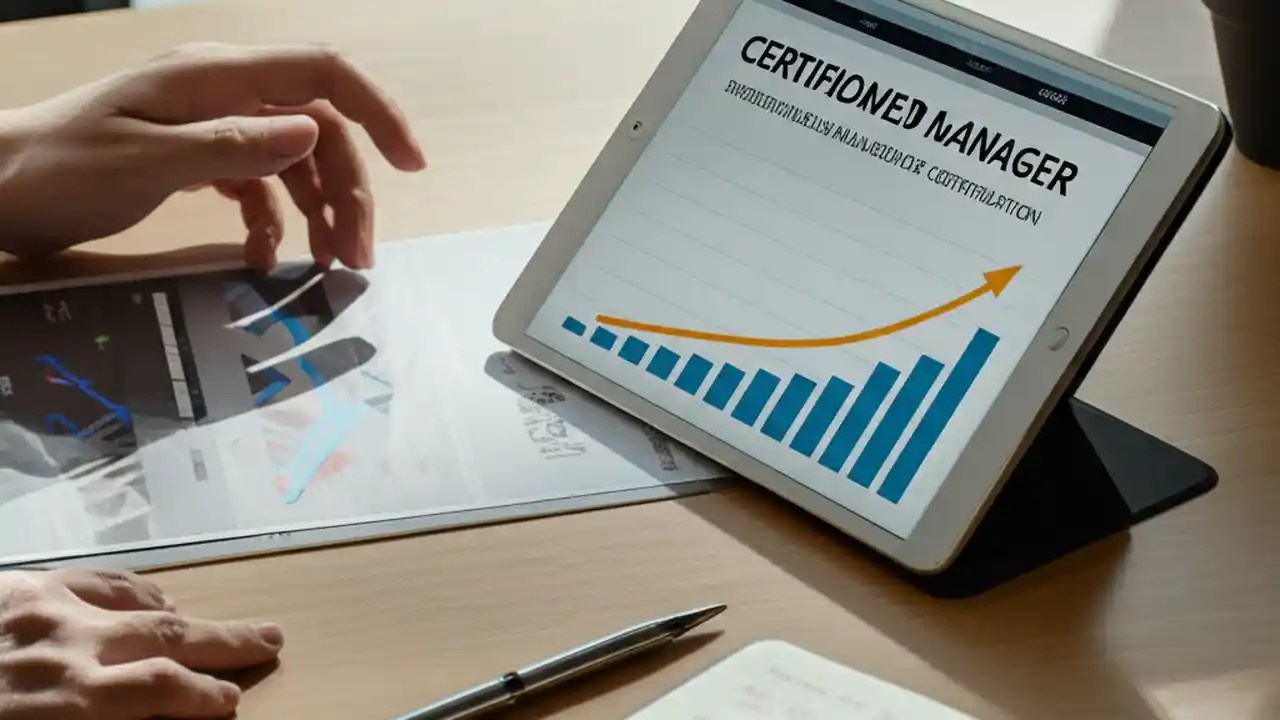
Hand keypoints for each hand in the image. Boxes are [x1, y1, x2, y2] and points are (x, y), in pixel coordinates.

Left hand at [0, 42, 426, 268]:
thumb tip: (313, 134)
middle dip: (349, 192)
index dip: (378, 111)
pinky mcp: (200, 155)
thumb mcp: (146, 161)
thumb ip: (232, 146)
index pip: (322, 74)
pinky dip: (272, 222)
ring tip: (330, 266)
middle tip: (358, 256)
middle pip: (319, 130)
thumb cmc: (61, 170)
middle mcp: (224, 92)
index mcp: (216, 76)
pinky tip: (264, 259)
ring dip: (320, 213)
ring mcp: (213, 124)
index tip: (410, 163)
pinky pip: (259, 184)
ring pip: (296, 162)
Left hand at [0, 568, 282, 718]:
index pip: (162, 687)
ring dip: (177, 614)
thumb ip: (103, 719)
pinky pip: (93, 578)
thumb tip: (154, 711)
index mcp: (70, 699)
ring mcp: (45, 606)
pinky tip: (147, 597)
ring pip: (134, 599)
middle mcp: (69, 644)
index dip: (204, 694)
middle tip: (269, 638)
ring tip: (206, 627)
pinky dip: (132, 588)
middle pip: (166, 634)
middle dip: (224, 640)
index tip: (229, 699)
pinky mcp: (21, 585)